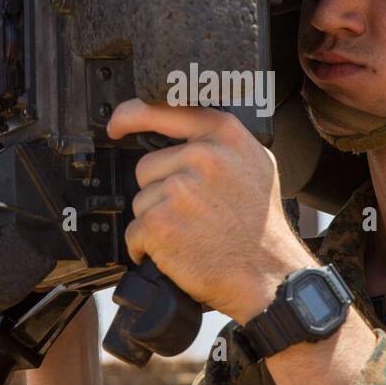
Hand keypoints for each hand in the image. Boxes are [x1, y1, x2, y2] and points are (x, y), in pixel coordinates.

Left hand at [107, 99, 317, 323]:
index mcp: (224, 135)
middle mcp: (201, 156)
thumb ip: (221, 143)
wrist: (268, 275)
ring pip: (140, 200)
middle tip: (194, 213)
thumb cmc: (263, 228)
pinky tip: (176, 252)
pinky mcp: (160, 223)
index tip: (117, 126)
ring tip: (192, 233)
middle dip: (161, 191)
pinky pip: (134, 231)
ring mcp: (178, 189)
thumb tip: (181, 130)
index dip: (131, 116)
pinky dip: (147, 247)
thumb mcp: (256, 164)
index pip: (162, 110)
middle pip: (147, 166)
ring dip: (156, 221)